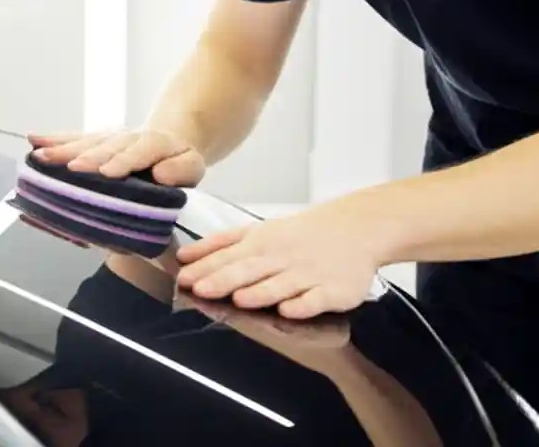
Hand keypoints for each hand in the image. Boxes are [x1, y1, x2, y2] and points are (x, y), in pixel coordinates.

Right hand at [26, 129, 205, 186]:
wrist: (170, 139)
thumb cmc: (178, 161)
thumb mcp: (191, 166)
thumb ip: (180, 170)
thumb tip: (160, 174)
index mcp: (154, 145)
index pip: (139, 152)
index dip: (123, 162)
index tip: (107, 173)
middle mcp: (126, 138)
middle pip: (105, 146)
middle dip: (87, 157)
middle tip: (70, 167)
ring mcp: (108, 138)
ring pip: (84, 142)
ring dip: (62, 149)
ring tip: (41, 155)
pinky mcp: (95, 140)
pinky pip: (73, 139)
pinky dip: (53, 139)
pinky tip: (33, 139)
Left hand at [174, 202, 387, 319]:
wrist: (354, 229)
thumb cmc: (299, 235)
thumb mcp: (258, 231)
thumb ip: (221, 245)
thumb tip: (184, 256)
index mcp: (262, 242)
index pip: (229, 256)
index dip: (205, 268)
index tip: (183, 279)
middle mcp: (282, 258)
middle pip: (250, 270)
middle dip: (225, 280)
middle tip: (201, 289)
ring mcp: (308, 274)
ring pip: (281, 285)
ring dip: (261, 292)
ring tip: (240, 298)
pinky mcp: (333, 291)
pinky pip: (316, 299)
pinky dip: (302, 304)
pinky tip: (288, 309)